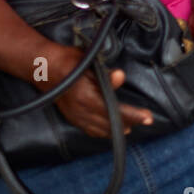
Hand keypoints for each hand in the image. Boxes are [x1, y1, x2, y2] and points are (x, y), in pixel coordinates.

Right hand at [36, 43, 152, 138]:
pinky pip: (90, 129)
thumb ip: (106, 75)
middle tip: (146, 120)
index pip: (116, 111)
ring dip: (117, 129)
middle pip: (111, 124)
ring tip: (132, 126)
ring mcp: (75, 117)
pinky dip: (102, 131)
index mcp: (87, 99)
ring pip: (100, 130)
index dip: (134, 115)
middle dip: (130, 122)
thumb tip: (121, 76)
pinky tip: (110, 129)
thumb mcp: (89, 63)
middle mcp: (81, 112)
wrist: (44, 67)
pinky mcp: (71, 117)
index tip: (148, 117)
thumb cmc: (69, 61)